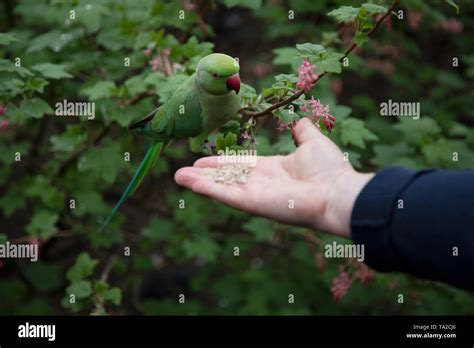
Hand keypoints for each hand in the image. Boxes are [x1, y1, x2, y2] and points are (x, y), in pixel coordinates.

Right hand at [174, 118, 373, 237]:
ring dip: (198, 182)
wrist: (338, 192)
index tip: (204, 159)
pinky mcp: (252, 203)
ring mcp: (255, 194)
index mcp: (273, 170)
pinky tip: (188, 181)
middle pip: (226, 177)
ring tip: (178, 176)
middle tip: (184, 171)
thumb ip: (302, 131)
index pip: (241, 165)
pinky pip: (224, 194)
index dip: (222, 162)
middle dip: (205, 174)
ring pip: (220, 187)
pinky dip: (205, 188)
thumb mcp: (313, 142)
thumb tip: (299, 121)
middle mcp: (261, 183)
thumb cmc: (330, 170)